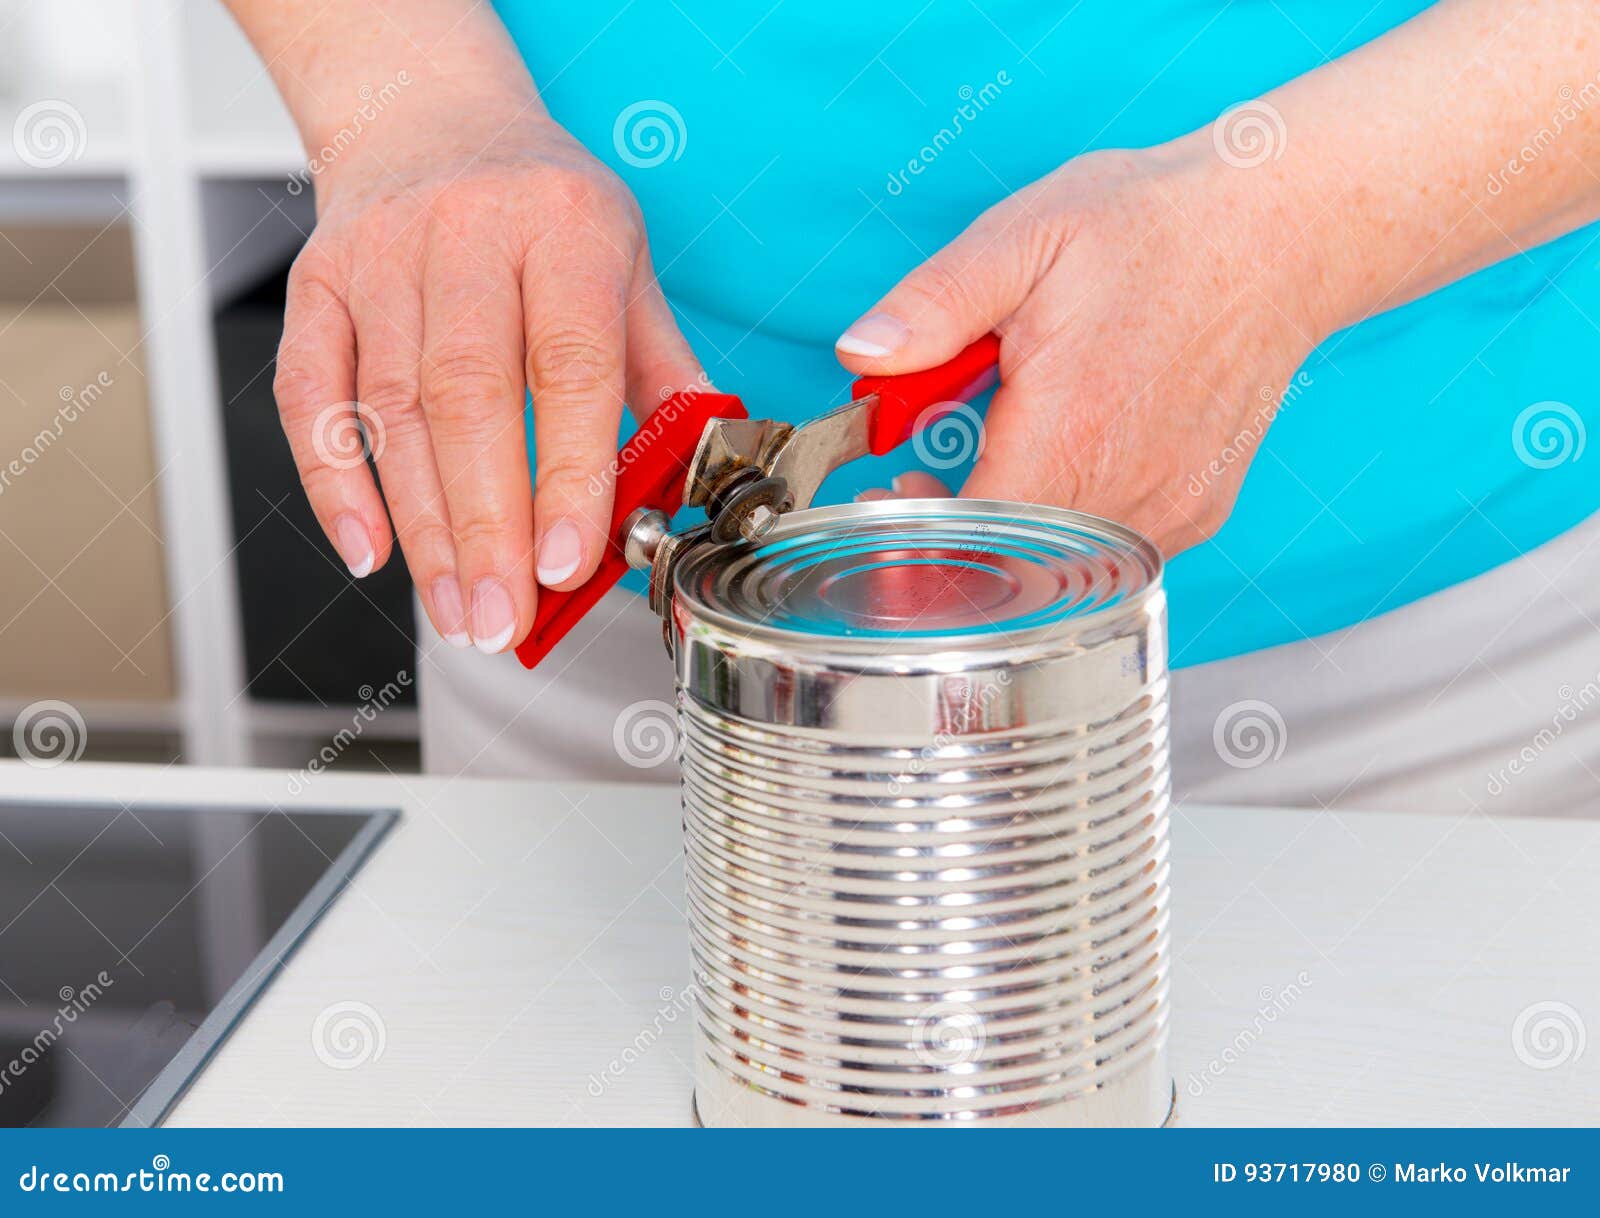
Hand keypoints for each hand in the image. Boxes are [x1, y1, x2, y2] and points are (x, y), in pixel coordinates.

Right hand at [273, 100, 701, 652]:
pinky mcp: (317, 284)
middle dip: (487, 529)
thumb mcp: (628, 265)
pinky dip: (335, 482)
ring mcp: (380, 257)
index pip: (570, 367)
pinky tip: (371, 551)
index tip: (570, 566)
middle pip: (468, 401)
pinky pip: (310, 395)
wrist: (430, 117)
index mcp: (566, 226)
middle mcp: (467, 233)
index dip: (569, 475)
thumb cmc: (541, 206)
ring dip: (423, 529)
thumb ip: (662, 373)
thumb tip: (695, 477)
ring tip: (459, 610)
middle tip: (505, 621)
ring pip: (391, 412)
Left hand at [835, 141, 1330, 555]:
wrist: (1278, 233)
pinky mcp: (1197, 511)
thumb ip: (934, 305)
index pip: (968, 537)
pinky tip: (1073, 456)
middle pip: (1010, 560)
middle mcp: (1126, 488)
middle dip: (955, 527)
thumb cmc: (1153, 229)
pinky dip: (1074, 519)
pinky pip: (1114, 547)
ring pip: (1062, 562)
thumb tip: (863, 353)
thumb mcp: (1022, 239)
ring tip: (1006, 450)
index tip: (893, 491)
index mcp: (1069, 433)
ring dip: (1015, 525)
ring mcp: (1170, 508)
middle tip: (927, 477)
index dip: (916, 528)